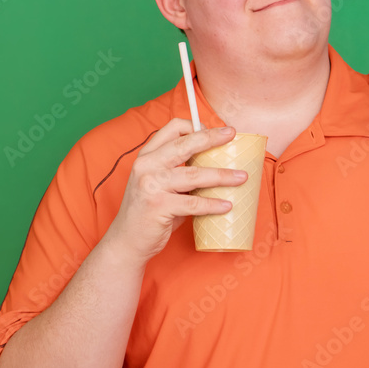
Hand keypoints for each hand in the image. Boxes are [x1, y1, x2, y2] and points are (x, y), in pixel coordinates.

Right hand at [103, 119, 247, 264]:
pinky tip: (226, 205)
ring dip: (222, 176)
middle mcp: (146, 166)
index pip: (171, 129)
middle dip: (211, 138)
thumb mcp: (158, 183)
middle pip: (184, 144)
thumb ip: (179, 171)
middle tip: (231, 135)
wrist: (127, 241)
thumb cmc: (149, 211)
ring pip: (194, 174)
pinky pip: (193, 203)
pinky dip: (212, 204)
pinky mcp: (158, 207)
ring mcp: (151, 186)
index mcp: (147, 156)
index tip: (216, 131)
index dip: (195, 126)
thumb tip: (215, 162)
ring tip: (241, 177)